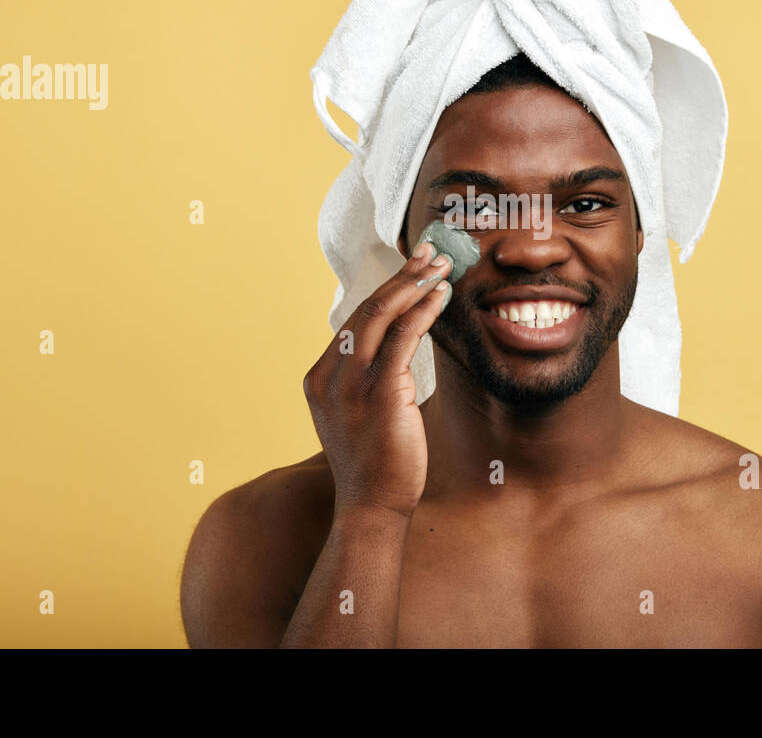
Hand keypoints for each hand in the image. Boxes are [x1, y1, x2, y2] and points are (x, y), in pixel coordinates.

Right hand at [301, 242, 451, 519]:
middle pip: (365, 309)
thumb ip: (366, 381)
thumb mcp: (358, 415)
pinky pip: (402, 338)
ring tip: (441, 265)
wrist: (371, 509)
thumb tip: (397, 348)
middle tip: (430, 253)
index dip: (385, 289)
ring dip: (414, 284)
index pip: (354, 320)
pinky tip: (441, 297)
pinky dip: (422, 311)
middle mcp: (329, 375)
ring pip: (381, 315)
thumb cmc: (374, 465)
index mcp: (319, 377)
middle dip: (401, 276)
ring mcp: (350, 384)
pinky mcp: (379, 393)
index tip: (411, 268)